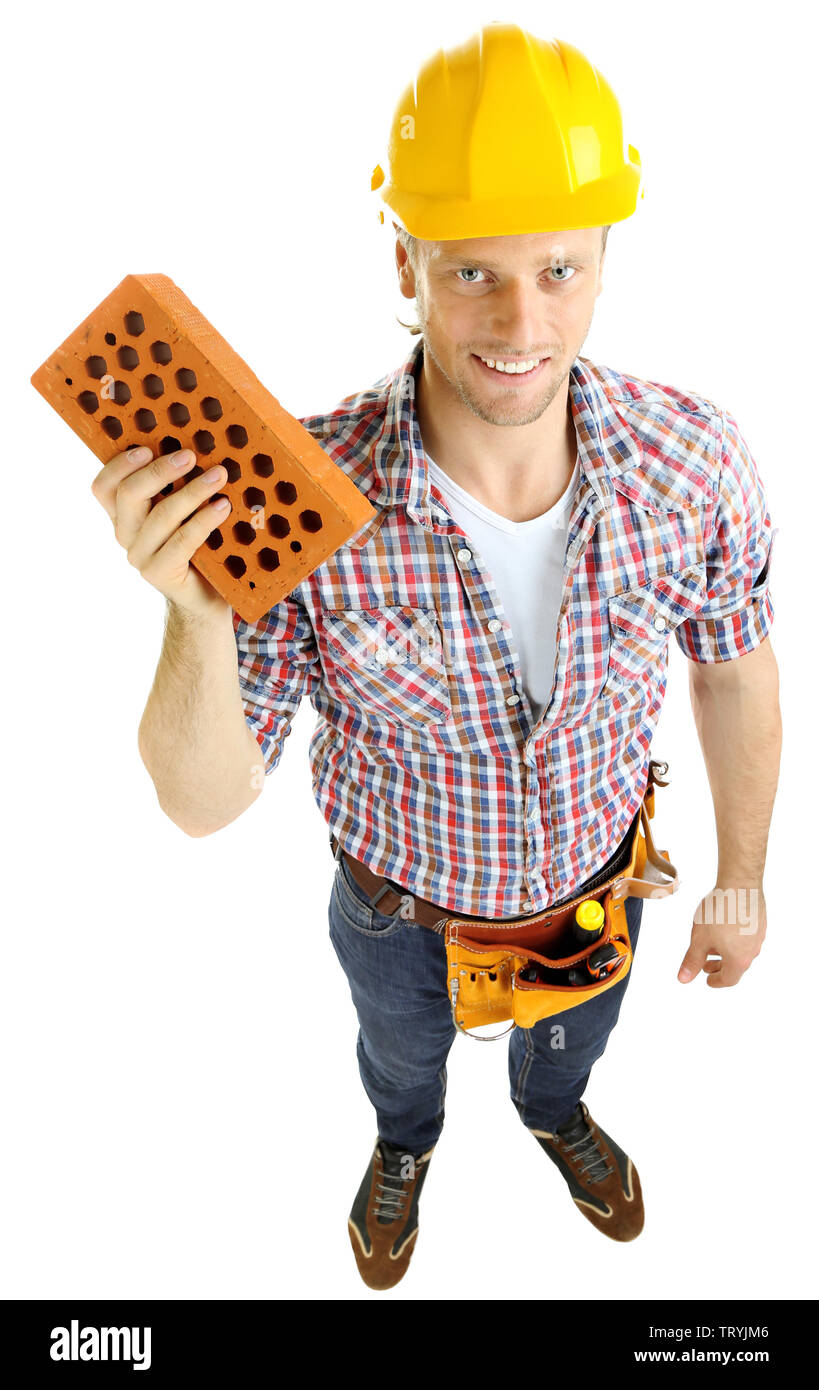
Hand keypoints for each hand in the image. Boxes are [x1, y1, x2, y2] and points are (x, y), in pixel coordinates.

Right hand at [90, 445, 232, 619]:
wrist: (208, 598)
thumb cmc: (199, 546)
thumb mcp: (184, 511)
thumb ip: (179, 485)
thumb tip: (199, 443)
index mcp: (123, 516)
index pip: (103, 486)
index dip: (120, 464)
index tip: (148, 447)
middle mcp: (126, 536)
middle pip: (128, 494)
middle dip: (161, 470)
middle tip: (191, 456)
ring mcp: (141, 557)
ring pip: (160, 515)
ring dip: (192, 491)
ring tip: (219, 476)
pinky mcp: (160, 575)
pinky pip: (182, 541)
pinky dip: (204, 520)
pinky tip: (223, 507)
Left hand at [677, 883, 766, 988]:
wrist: (740, 883)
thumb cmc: (720, 912)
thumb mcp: (699, 939)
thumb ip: (692, 960)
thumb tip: (684, 979)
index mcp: (739, 960)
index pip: (729, 979)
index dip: (716, 981)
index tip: (707, 980)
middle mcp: (753, 950)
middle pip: (736, 966)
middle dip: (719, 966)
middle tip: (705, 965)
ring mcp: (759, 935)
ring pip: (742, 950)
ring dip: (726, 951)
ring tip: (712, 945)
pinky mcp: (760, 920)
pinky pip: (746, 936)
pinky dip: (734, 938)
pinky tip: (724, 927)